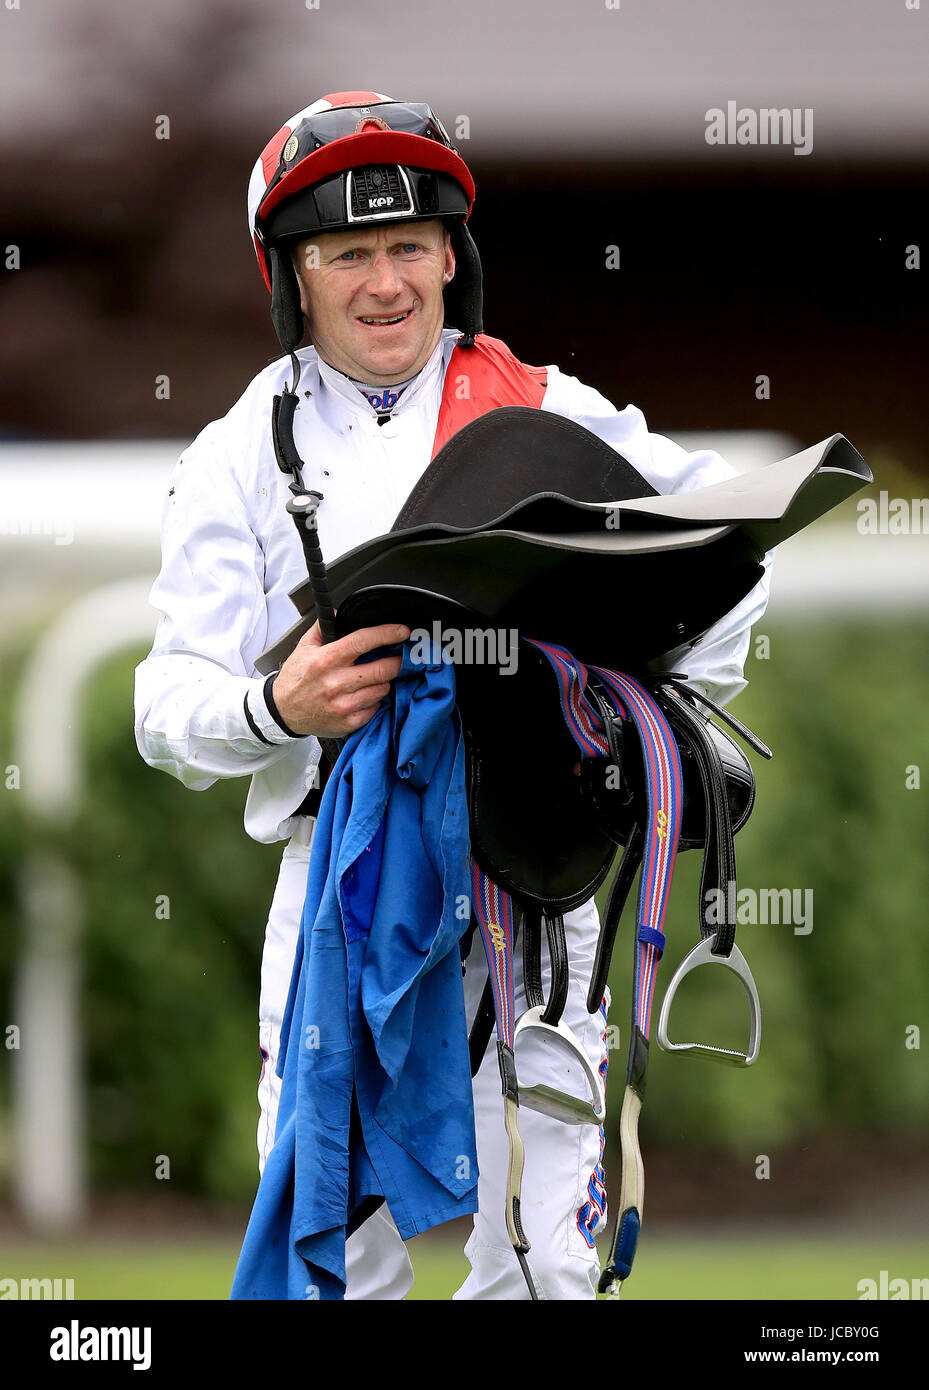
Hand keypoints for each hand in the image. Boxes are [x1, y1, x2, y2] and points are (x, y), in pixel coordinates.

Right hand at [271, 621, 409, 737]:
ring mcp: (343, 705)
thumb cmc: (295, 680)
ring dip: (383, 682)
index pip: (363, 641)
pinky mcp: (348, 722)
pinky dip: (374, 701)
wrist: (282, 712)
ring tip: (371, 678)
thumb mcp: (303, 648)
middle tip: (395, 658)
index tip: (402, 631)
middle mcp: (335, 683)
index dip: (387, 634)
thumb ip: (322, 628)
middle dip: (395, 661)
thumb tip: (338, 613)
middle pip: (382, 668)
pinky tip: (363, 696)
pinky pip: (375, 708)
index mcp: (325, 660)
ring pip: (382, 689)